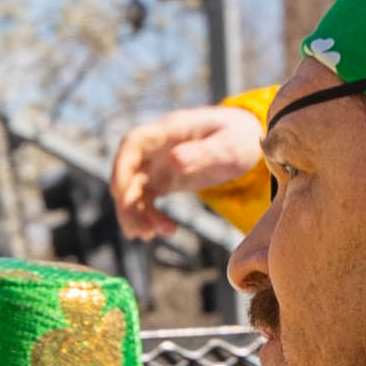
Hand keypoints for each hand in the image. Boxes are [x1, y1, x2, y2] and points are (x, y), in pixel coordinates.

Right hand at [113, 100, 265, 218]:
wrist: (246, 141)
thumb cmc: (239, 138)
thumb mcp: (229, 145)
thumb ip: (204, 152)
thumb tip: (175, 160)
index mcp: (171, 130)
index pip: (133, 143)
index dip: (120, 167)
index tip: (119, 193)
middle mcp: (158, 146)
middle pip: (127, 171)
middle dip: (127, 202)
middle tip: (140, 230)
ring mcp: (158, 163)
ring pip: (133, 189)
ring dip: (136, 214)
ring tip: (151, 235)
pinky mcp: (162, 180)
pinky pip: (146, 199)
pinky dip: (147, 216)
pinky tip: (160, 231)